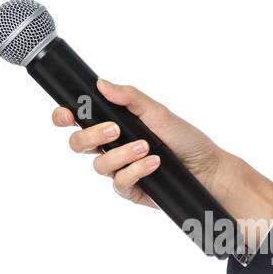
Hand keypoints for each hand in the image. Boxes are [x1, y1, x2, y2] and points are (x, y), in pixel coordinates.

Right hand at [52, 79, 272, 226]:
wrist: (208, 169)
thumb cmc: (185, 139)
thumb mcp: (159, 112)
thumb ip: (129, 97)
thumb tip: (102, 83)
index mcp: (113, 124)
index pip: (77, 120)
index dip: (64, 117)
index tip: (67, 114)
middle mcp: (112, 147)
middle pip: (78, 145)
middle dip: (91, 136)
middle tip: (114, 129)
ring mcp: (119, 170)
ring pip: (99, 165)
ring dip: (122, 154)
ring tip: (145, 147)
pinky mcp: (130, 190)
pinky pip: (119, 183)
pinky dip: (136, 171)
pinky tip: (153, 163)